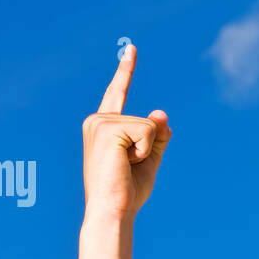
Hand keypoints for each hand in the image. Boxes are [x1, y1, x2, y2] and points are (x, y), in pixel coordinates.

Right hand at [82, 45, 170, 220]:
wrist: (112, 210)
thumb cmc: (127, 191)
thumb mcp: (150, 158)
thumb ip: (158, 135)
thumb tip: (160, 113)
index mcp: (104, 126)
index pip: (117, 93)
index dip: (125, 70)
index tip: (131, 48)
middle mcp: (97, 120)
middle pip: (147, 121)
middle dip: (150, 146)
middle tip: (128, 168)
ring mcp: (100, 123)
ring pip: (148, 126)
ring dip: (146, 150)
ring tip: (125, 166)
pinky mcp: (107, 128)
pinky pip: (147, 131)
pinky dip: (145, 150)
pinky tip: (126, 162)